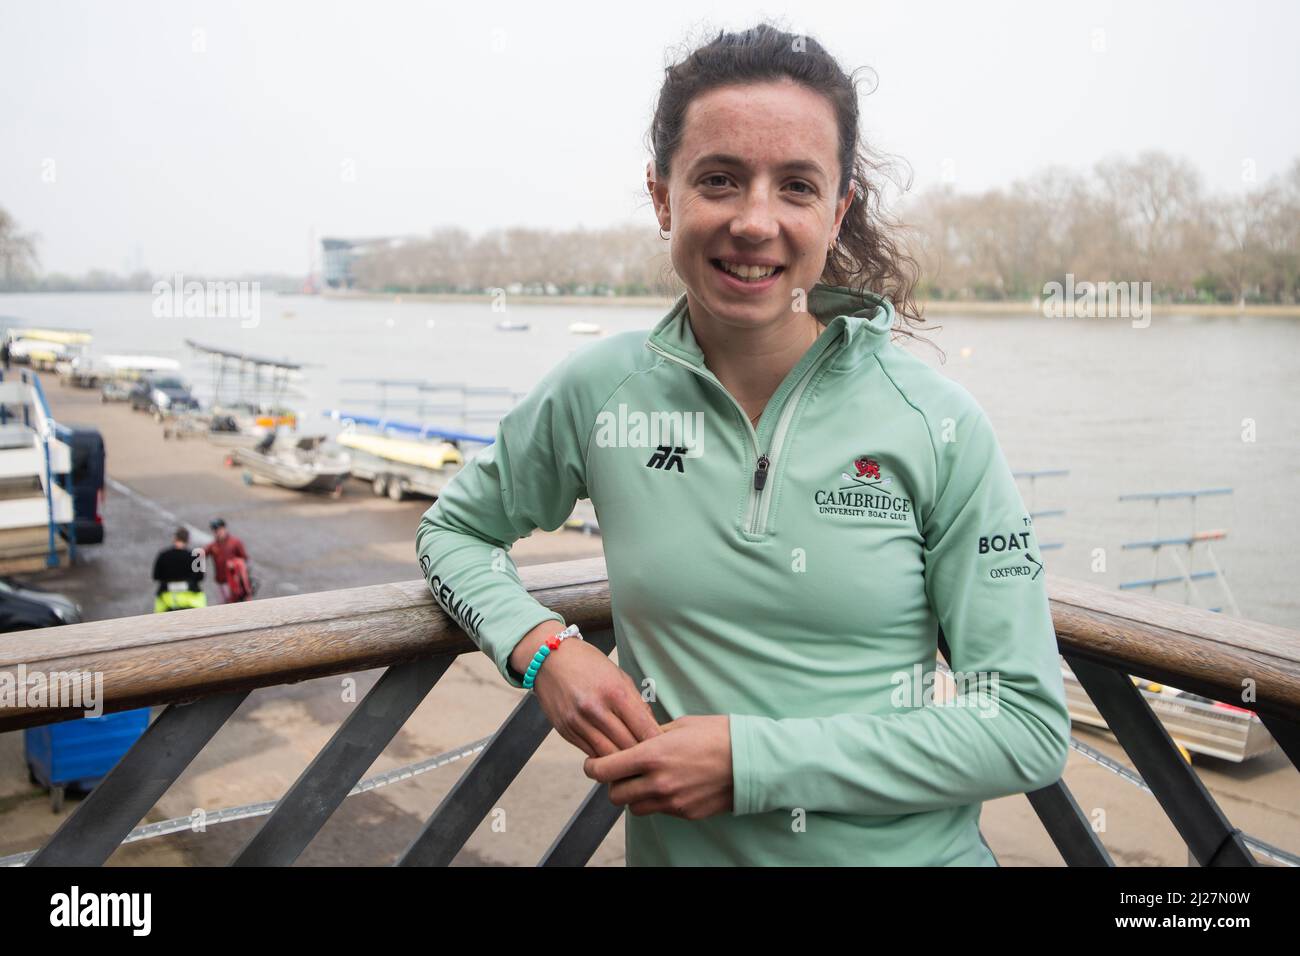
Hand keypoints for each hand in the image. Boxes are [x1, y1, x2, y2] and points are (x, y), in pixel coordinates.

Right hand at [510, 622, 660, 759]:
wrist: (549, 659)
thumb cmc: (590, 665)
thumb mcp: (618, 676)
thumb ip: (636, 703)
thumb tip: (652, 730)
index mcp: (615, 692)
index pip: (644, 729)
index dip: (658, 744)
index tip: (666, 752)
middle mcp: (596, 709)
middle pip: (627, 746)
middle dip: (642, 757)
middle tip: (653, 762)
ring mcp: (578, 721)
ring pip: (608, 755)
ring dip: (622, 762)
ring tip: (634, 766)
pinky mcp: (565, 730)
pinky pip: (589, 752)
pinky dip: (603, 757)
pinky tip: (612, 758)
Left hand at [582, 715, 732, 819]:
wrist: (753, 760)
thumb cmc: (718, 735)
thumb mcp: (681, 725)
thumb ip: (652, 735)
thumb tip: (633, 738)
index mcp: (652, 755)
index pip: (604, 770)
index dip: (593, 767)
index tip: (594, 763)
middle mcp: (657, 782)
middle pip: (615, 795)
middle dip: (613, 783)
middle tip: (622, 771)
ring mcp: (672, 801)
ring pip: (635, 808)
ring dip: (634, 796)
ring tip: (646, 779)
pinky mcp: (685, 813)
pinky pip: (660, 811)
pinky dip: (658, 801)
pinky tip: (671, 784)